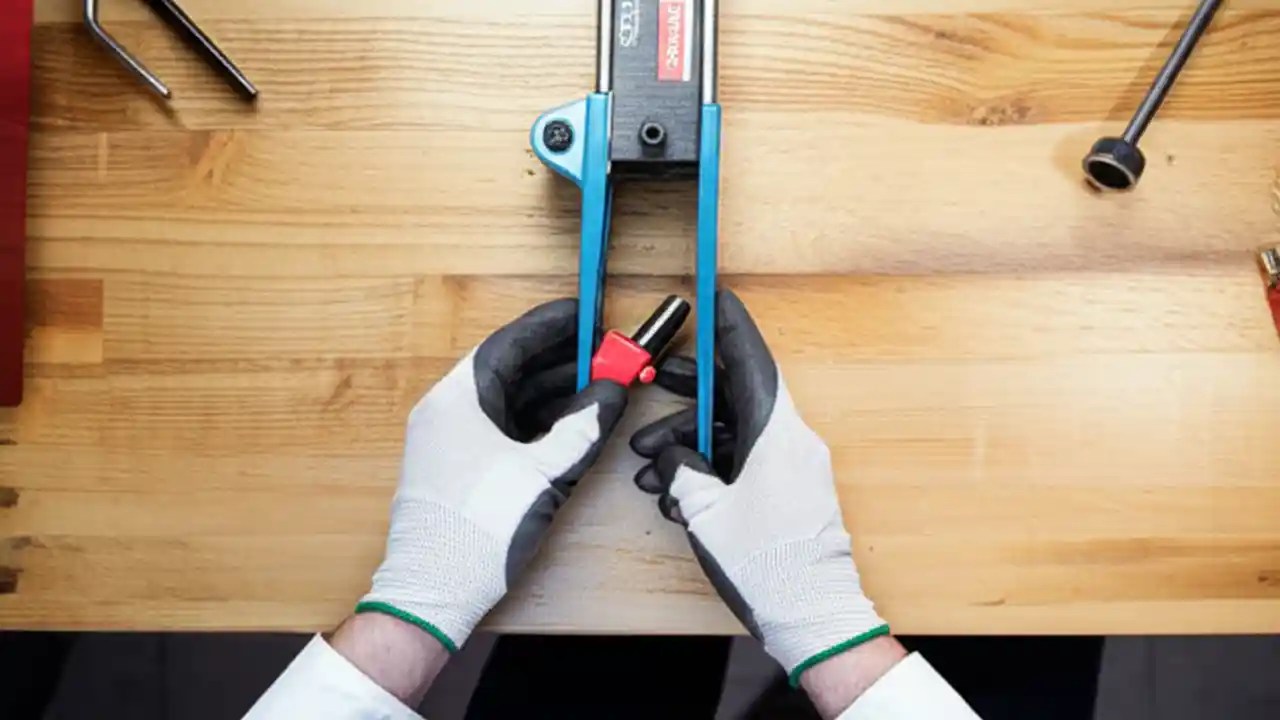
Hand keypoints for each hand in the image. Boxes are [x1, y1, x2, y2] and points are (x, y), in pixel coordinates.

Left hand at [357, 299, 627, 653]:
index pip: (509, 343)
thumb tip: (613, 391)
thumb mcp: (545, 473)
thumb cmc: (479, 529)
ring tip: (601, 384)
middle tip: (607, 352)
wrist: (434, 592)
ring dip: (554, 391)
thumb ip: (584, 427)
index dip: (552, 326)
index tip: (587, 314)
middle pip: (510, 368)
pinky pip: (503, 427)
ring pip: (509, 399)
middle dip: (561, 360)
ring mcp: (451, 441)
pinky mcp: (460, 467)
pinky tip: (573, 422)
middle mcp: (448, 412)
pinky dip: (539, 421)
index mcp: (457, 400)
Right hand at [631, 290, 888, 686]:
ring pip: (736, 433)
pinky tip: (673, 495)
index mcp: (778, 434)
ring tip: (646, 472)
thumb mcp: (704, 511)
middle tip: (653, 386)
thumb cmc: (765, 564)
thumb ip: (681, 470)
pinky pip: (747, 463)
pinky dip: (711, 469)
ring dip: (690, 445)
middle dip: (689, 397)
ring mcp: (794, 469)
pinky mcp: (791, 493)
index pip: (752, 360)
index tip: (714, 296)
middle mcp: (792, 442)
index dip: (729, 327)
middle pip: (737, 396)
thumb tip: (670, 457)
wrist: (812, 618)